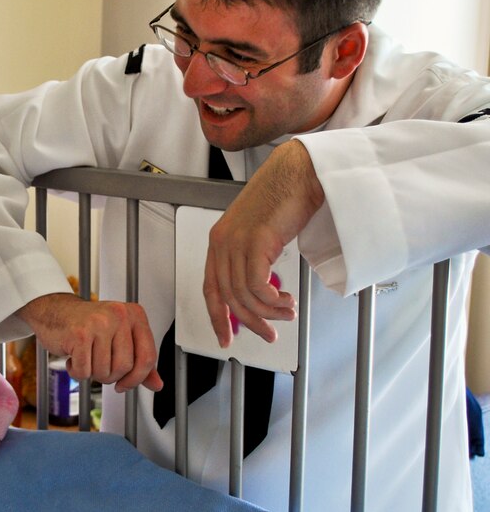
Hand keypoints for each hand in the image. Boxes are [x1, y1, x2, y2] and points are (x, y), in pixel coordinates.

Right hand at [17, 292, 161, 392]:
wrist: (55, 311)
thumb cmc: (87, 325)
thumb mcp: (119, 337)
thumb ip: (139, 360)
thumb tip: (156, 385)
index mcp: (134, 315)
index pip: (148, 357)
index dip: (137, 378)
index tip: (125, 383)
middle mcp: (119, 315)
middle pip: (125, 367)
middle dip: (110, 376)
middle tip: (98, 366)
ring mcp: (99, 324)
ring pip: (104, 372)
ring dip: (92, 373)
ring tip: (86, 358)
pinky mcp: (79, 335)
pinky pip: (84, 372)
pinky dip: (77, 372)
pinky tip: (74, 358)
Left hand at [203, 140, 324, 346]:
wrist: (300, 173)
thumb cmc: (286, 199)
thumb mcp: (261, 234)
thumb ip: (254, 259)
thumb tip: (261, 291)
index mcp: (219, 240)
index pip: (211, 289)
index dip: (217, 317)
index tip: (226, 338)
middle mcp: (222, 241)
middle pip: (228, 297)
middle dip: (250, 322)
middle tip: (270, 335)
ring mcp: (236, 241)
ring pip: (245, 295)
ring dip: (269, 312)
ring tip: (288, 313)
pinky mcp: (255, 240)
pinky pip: (257, 285)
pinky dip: (272, 300)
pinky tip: (286, 300)